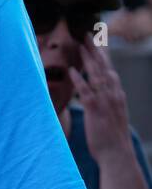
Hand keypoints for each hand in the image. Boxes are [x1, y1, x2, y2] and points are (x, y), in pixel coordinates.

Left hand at [70, 37, 132, 164]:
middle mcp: (113, 94)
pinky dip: (79, 79)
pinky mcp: (96, 110)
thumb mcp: (111, 116)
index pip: (109, 70)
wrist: (117, 154)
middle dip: (94, 49)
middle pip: (104, 67)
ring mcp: (105, 101)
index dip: (102, 56)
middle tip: (86, 34)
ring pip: (97, 74)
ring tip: (79, 43)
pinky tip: (71, 70)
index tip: (95, 43)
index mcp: (117, 95)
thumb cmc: (111, 138)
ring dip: (87, 58)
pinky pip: (86, 91)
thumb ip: (105, 103)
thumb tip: (97, 96)